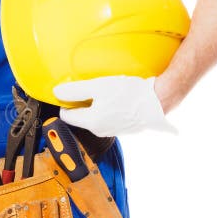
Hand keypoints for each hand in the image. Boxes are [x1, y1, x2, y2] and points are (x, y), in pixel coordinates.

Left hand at [53, 76, 176, 136]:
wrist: (159, 100)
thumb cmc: (130, 93)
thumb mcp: (98, 86)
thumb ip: (75, 91)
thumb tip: (57, 93)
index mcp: (91, 122)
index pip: (66, 116)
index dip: (66, 102)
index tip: (71, 91)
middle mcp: (100, 130)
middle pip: (82, 116)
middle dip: (82, 103)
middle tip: (91, 88)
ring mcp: (113, 130)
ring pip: (96, 117)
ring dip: (97, 105)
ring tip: (106, 92)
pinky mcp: (125, 128)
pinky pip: (110, 117)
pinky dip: (110, 108)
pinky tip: (118, 99)